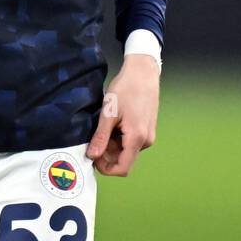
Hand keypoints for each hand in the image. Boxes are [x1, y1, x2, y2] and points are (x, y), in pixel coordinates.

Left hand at [86, 55, 159, 176]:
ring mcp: (148, 134)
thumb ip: (101, 137)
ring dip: (113, 144)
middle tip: (94, 138)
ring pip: (127, 150)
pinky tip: (114, 122)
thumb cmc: (127, 88)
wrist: (143, 71)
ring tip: (104, 126)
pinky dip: (120, 137)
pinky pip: (132, 141)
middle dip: (107, 154)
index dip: (105, 168)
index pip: (122, 168)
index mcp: (137, 138)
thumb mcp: (109, 113)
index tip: (93, 157)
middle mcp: (146, 140)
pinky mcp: (147, 128)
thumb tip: (92, 156)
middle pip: (124, 159)